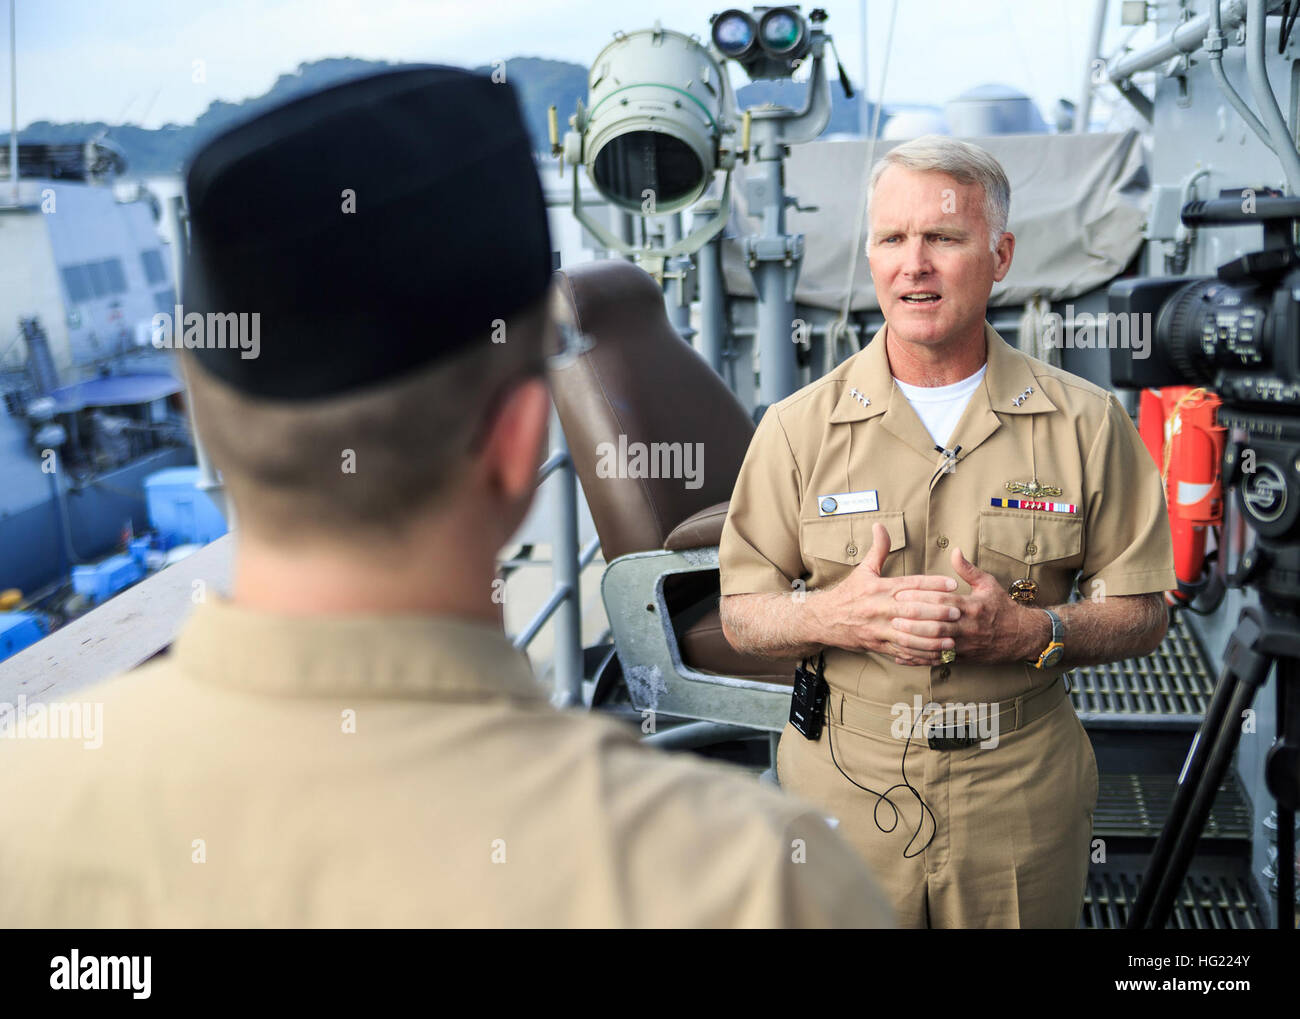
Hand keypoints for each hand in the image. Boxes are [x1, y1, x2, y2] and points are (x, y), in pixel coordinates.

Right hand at [813, 522, 958, 665]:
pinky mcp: (878, 645)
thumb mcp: (863, 570)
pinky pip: (901, 651)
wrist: (825, 619)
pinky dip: (919, 655)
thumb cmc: (848, 593)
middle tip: (957, 612)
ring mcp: (878, 629)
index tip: (952, 584)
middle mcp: (879, 608)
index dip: (932, 584)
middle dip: (935, 613)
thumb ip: (878, 549)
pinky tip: (935, 655)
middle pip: (911, 610)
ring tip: (951, 639)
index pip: (909, 584)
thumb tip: (881, 526)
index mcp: (878, 588)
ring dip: (931, 639)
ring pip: (908, 635)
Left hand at [889, 546, 1042, 663]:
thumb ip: (968, 569)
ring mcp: (965, 644)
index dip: (921, 598)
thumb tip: (954, 550)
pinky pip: (937, 659)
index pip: (942, 601)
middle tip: (893, 615)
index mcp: (972, 606)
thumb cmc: (1001, 607)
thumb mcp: (988, 584)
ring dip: (914, 641)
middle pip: (937, 624)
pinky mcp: (962, 658)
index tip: (901, 593)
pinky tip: (902, 656)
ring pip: (936, 644)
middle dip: (914, 621)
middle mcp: (968, 626)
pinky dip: (919, 659)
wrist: (1021, 636)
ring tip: (895, 634)